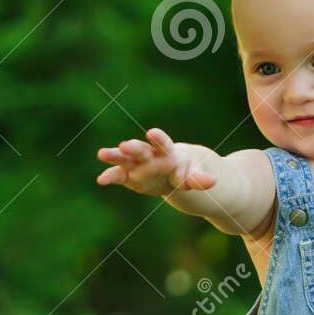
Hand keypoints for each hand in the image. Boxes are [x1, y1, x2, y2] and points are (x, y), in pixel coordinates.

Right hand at [96, 128, 216, 197]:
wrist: (177, 173)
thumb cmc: (188, 171)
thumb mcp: (195, 176)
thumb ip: (199, 179)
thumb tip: (212, 181)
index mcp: (168, 152)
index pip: (164, 144)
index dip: (159, 139)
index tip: (152, 132)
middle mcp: (150, 155)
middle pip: (142, 149)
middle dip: (134, 148)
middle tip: (125, 146)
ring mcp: (138, 164)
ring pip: (125, 158)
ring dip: (115, 156)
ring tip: (102, 154)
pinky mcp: (130, 176)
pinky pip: (119, 175)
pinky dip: (110, 177)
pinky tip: (101, 180)